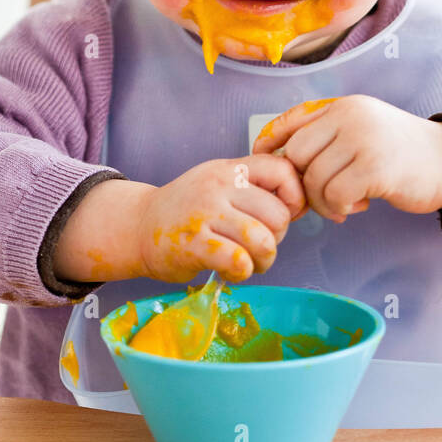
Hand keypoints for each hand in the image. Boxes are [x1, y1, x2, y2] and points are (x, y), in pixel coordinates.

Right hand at [137, 155, 306, 282]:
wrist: (138, 226)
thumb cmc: (188, 209)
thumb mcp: (220, 183)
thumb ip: (255, 187)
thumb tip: (303, 203)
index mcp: (230, 168)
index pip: (282, 169)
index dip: (294, 197)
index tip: (285, 215)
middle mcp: (218, 186)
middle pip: (277, 215)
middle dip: (277, 239)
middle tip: (260, 246)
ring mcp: (204, 213)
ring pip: (262, 239)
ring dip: (264, 260)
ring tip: (251, 263)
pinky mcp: (192, 244)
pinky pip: (238, 261)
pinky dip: (242, 272)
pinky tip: (232, 271)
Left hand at [252, 95, 441, 221]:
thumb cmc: (399, 152)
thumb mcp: (361, 130)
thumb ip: (327, 137)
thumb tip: (278, 157)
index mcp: (342, 107)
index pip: (290, 121)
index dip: (269, 144)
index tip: (263, 164)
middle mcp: (350, 117)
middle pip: (296, 155)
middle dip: (300, 183)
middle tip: (318, 198)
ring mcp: (364, 140)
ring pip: (313, 179)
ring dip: (323, 202)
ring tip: (344, 204)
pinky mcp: (376, 168)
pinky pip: (335, 195)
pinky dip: (340, 208)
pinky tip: (359, 206)